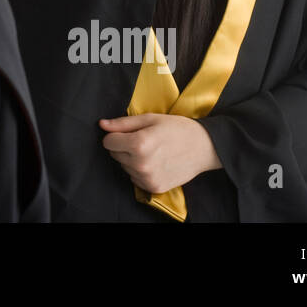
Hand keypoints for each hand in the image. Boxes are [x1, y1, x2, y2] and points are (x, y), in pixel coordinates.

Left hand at [99, 113, 221, 193]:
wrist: (204, 147)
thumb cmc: (176, 128)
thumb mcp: (149, 119)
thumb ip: (122, 123)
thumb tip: (102, 125)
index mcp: (139, 144)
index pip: (108, 142)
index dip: (116, 135)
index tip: (128, 132)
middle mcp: (141, 164)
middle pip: (114, 154)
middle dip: (124, 147)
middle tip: (145, 140)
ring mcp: (148, 178)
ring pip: (124, 166)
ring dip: (132, 159)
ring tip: (152, 150)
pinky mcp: (154, 187)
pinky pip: (134, 178)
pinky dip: (141, 170)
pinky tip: (156, 162)